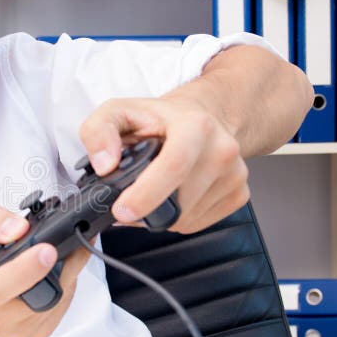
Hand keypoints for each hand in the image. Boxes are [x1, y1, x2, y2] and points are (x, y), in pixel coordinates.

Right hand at [0, 204, 91, 336]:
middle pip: (37, 296)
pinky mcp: (38, 333)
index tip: (47, 250)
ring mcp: (17, 332)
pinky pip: (62, 308)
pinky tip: (55, 273)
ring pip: (56, 301)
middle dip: (60, 266)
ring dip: (67, 273)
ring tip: (59, 253)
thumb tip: (18, 228)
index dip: (26, 270)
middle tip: (71, 239)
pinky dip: (65, 286)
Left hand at [79, 95, 249, 233]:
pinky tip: (170, 197)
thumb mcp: (117, 112)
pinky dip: (176, 219)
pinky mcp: (239, 194)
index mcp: (195, 125)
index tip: (122, 211)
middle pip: (179, 200)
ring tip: (151, 190)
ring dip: (160, 215)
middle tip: (128, 197)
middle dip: (145, 207)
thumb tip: (103, 164)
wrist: (201, 117)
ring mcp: (234, 174)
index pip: (174, 166)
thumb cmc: (158, 118)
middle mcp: (222, 148)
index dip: (146, 194)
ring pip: (186, 218)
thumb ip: (98, 132)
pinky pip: (197, 224)